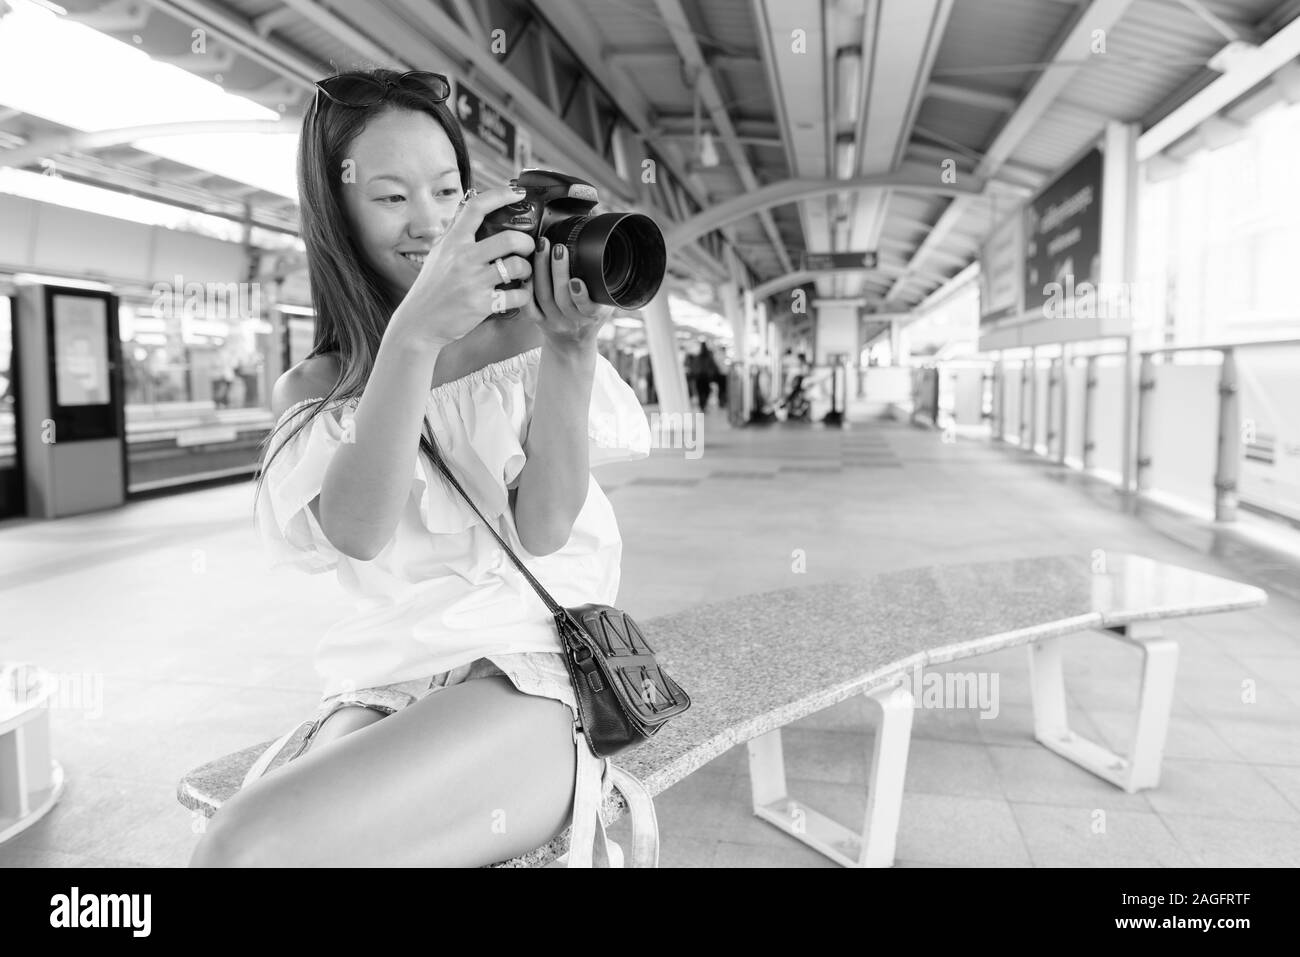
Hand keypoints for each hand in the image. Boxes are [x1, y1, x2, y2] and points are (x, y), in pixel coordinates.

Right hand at [388, 186, 536, 349]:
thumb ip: (454, 233)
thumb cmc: (430, 288)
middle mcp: (463, 258)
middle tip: (527, 248)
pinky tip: (518, 294)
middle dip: (527, 242)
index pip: (476, 207)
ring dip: (527, 269)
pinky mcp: (481, 305)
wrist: (418, 323)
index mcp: (452, 242)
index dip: (501, 195)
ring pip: (518, 266)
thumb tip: (468, 210)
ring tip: (522, 273)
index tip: (518, 192)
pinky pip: (517, 295)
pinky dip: (523, 295)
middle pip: (509, 238)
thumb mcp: (437, 254)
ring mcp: (473, 282)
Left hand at [526, 236, 615, 347]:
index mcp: (591, 317)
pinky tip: (527, 267)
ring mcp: (552, 321)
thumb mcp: (606, 305)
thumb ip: (607, 286)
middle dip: (558, 271)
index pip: (587, 308)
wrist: (572, 343)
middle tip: (557, 247)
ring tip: (542, 246)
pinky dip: (526, 287)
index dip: (581, 296)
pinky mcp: (537, 320)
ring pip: (543, 297)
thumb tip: (611, 254)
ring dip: (541, 269)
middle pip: (561, 298)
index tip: (576, 280)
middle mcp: (570, 321)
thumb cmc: (591, 317)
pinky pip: (528, 306)